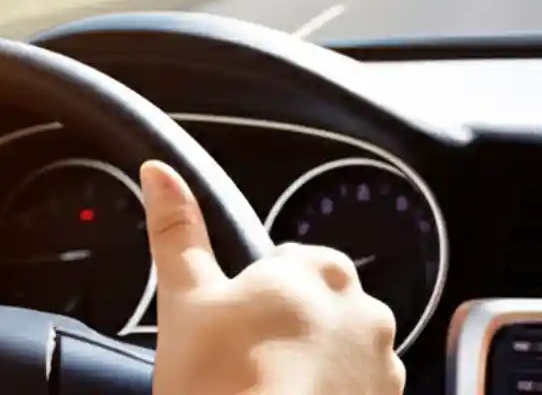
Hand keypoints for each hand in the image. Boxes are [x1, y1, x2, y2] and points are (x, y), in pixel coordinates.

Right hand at [140, 160, 404, 394]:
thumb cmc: (219, 384)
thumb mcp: (185, 300)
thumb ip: (177, 230)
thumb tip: (159, 169)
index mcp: (314, 270)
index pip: (288, 263)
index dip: (256, 295)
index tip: (233, 328)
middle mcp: (361, 308)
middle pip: (320, 304)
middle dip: (292, 326)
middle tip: (246, 364)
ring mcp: (383, 361)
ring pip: (345, 347)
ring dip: (320, 362)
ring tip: (270, 391)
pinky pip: (362, 387)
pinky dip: (336, 393)